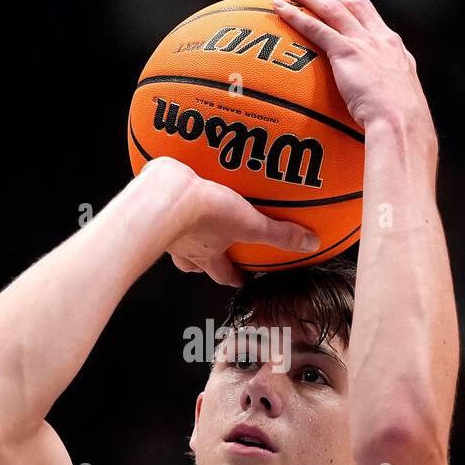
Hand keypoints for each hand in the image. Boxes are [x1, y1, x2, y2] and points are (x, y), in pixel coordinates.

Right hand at [141, 157, 318, 286]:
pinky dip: (170, 200)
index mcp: (207, 255)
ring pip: (176, 240)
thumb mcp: (248, 223)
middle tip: (213, 251)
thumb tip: (309, 244)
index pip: (223, 274)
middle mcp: (185, 247)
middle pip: (194, 263)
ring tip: (192, 220)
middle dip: (204, 261)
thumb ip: (278, 234)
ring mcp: (166, 229)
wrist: (164, 193)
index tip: (241, 279)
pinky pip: (163, 205)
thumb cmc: (202, 214)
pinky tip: (178, 185)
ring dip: (185, 234)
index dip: (234, 278)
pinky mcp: (155, 202)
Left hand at [272, 0, 434, 136]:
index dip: (355, 9)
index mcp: (396, 51)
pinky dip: (296, 16)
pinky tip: (280, 9)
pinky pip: (316, 28)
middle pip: (355, 6)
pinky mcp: (347, 51)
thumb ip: (385, 101)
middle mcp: (381, 40)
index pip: (374, 21)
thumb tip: (376, 117)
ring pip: (333, 10)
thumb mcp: (399, 107)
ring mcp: (364, 43)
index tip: (342, 4)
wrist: (401, 122)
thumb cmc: (401, 125)